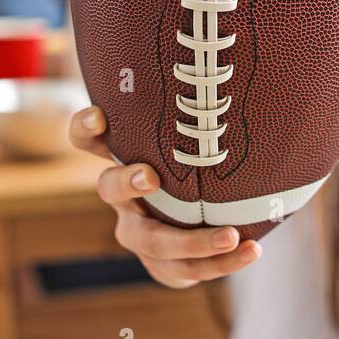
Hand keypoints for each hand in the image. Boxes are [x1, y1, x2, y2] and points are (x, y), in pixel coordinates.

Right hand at [69, 106, 261, 288]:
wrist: (202, 232)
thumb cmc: (199, 169)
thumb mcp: (195, 144)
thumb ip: (205, 117)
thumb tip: (247, 68)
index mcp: (125, 161)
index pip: (88, 140)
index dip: (86, 128)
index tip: (100, 116)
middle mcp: (125, 199)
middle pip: (109, 190)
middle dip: (127, 182)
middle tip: (150, 176)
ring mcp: (140, 234)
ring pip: (153, 242)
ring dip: (193, 241)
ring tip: (231, 236)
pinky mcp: (164, 265)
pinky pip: (188, 270)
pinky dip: (222, 263)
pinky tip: (252, 251)